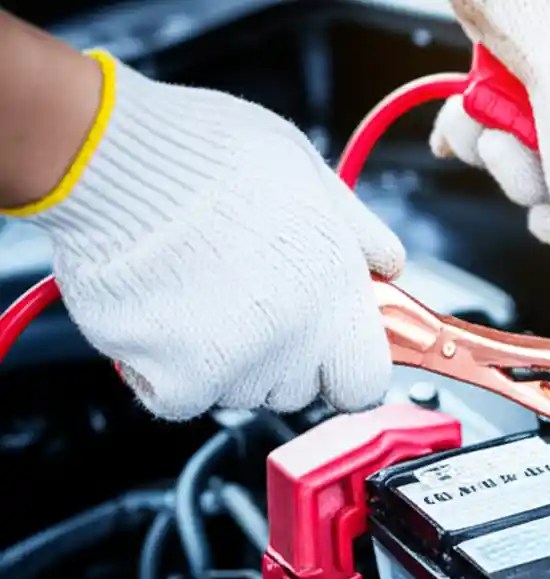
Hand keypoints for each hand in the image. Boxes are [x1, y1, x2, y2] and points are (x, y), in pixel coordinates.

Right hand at [24, 53, 404, 419]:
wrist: (109, 158)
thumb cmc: (205, 154)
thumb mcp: (310, 173)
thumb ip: (358, 232)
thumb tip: (386, 263)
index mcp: (335, 290)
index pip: (366, 381)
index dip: (348, 367)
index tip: (335, 350)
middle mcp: (291, 335)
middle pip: (299, 388)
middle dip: (283, 355)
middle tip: (250, 297)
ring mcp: (231, 363)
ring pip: (240, 392)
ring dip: (224, 359)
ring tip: (199, 289)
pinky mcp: (170, 377)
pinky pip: (180, 398)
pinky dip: (167, 371)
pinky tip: (163, 313)